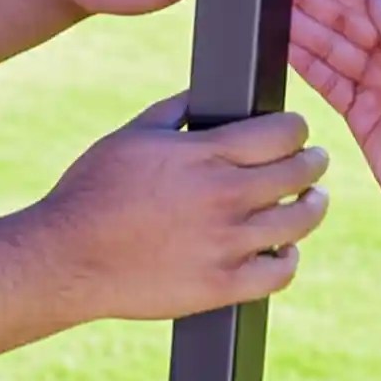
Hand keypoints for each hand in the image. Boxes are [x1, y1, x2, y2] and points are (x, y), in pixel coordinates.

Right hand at [38, 93, 329, 320]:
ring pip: (300, 221)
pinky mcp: (221, 286)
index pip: (283, 132)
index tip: (294, 130)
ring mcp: (226, 245)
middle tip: (313, 161)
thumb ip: (176, 110)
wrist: (67, 257)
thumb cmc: (92, 190)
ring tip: (311, 200)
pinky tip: (283, 249)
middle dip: (313, 161)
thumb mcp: (132, 134)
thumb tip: (204, 95)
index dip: (296, 127)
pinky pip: (280, 273)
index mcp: (205, 155)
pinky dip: (289, 258)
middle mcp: (224, 197)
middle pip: (300, 172)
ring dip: (313, 205)